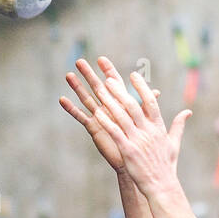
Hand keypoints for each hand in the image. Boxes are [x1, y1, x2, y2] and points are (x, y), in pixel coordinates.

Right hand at [60, 56, 164, 177]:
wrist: (135, 159)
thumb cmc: (141, 140)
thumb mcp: (146, 120)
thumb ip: (148, 105)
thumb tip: (156, 92)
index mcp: (121, 103)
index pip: (114, 83)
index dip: (108, 70)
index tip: (101, 58)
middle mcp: (109, 107)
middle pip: (97, 87)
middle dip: (89, 74)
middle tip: (79, 61)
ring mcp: (100, 116)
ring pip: (86, 98)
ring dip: (77, 87)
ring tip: (68, 75)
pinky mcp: (94, 127)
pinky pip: (81, 116)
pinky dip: (71, 108)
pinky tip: (62, 100)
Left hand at [84, 58, 191, 197]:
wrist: (161, 186)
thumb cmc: (166, 165)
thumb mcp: (173, 143)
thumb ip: (178, 125)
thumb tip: (187, 112)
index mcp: (158, 127)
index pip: (151, 102)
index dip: (142, 87)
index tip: (133, 75)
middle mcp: (148, 131)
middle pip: (133, 105)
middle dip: (120, 91)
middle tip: (109, 78)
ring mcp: (138, 140)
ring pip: (122, 116)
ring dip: (110, 102)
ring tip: (100, 90)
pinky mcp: (128, 150)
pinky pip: (115, 132)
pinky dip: (107, 121)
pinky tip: (97, 113)